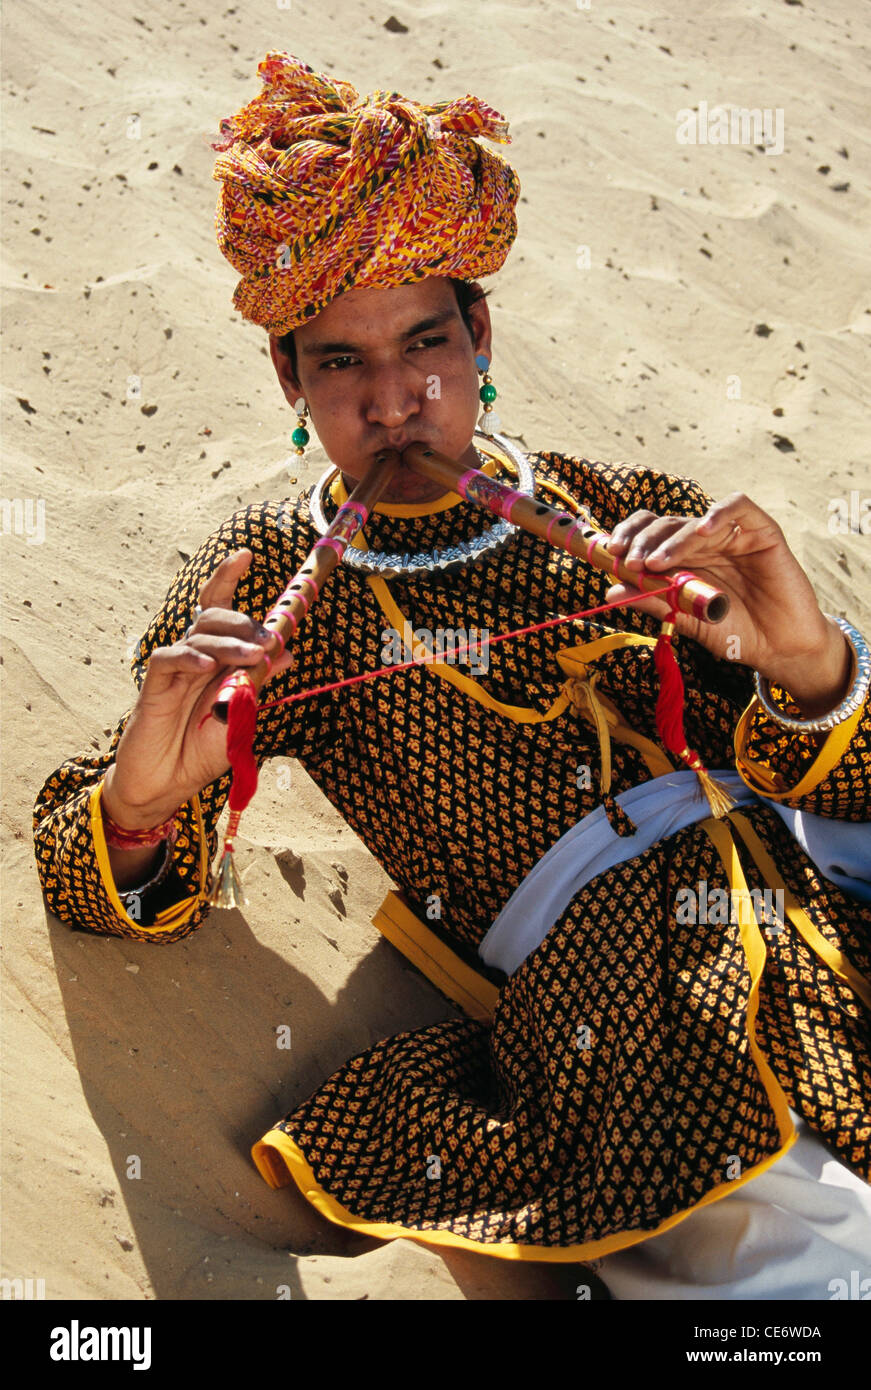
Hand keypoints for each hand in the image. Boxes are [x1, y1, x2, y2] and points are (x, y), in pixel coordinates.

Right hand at [102, 549, 293, 827]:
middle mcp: (196, 656)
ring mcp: (175, 668)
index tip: (245, 554)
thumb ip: (260, 682)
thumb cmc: (202, 750)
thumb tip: (287, 651)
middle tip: (267, 642)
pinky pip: (170, 659)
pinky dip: (192, 658)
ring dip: (230, 642)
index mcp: (217, 657)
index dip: (228, 577)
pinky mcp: (155, 685)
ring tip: (253, 657)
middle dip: (244, 621)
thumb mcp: (242, 714)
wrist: (168, 784)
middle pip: (214, 615)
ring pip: (199, 634)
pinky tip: (209, 667)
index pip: (220, 607)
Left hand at [604, 493, 851, 716]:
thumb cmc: (734, 633)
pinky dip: (720, 513)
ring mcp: (732, 536)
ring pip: (695, 521)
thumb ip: (654, 602)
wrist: (779, 648)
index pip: (649, 532)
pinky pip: (741, 508)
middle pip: (666, 524)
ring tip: (657, 562)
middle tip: (631, 561)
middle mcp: (704, 543)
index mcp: (682, 559)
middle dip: (643, 540)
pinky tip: (704, 531)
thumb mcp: (687, 620)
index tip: (612, 553)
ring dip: (673, 539)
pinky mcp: (762, 533)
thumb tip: (610, 592)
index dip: (628, 536)